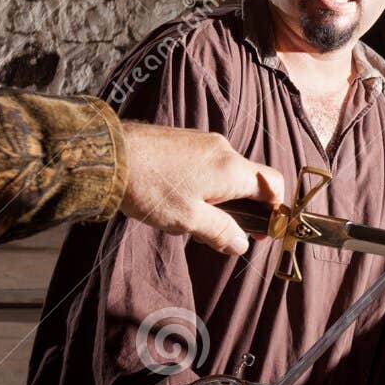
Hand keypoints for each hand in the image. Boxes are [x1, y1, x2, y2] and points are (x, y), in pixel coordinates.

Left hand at [120, 122, 283, 254]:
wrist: (110, 155)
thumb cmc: (150, 188)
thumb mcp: (187, 219)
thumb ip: (220, 231)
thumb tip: (242, 243)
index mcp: (231, 169)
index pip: (273, 185)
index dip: (275, 210)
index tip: (262, 231)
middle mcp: (223, 150)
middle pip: (250, 181)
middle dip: (243, 210)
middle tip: (223, 233)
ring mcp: (204, 142)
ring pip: (226, 175)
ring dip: (220, 199)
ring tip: (192, 218)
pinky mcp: (186, 140)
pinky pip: (208, 165)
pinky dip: (205, 185)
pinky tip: (180, 200)